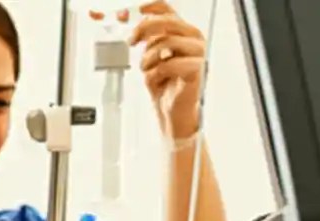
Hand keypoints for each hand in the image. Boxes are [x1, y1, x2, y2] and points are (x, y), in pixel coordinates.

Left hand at [93, 2, 206, 139]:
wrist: (171, 111)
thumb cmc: (162, 84)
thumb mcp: (147, 56)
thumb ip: (141, 38)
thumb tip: (121, 18)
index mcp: (181, 31)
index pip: (165, 9)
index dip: (145, 7)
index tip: (125, 13)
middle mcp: (192, 37)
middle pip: (167, 20)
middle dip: (143, 29)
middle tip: (131, 41)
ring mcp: (197, 52)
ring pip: (167, 42)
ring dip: (149, 57)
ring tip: (146, 69)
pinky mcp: (197, 68)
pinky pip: (170, 64)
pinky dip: (157, 73)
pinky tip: (157, 80)